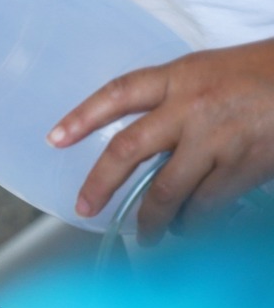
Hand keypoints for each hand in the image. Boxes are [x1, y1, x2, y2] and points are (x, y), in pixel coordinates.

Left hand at [48, 39, 273, 244]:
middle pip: (129, 149)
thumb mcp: (209, 72)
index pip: (118, 94)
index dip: (83, 116)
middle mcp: (191, 107)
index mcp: (179, 77)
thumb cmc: (263, 75)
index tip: (54, 138)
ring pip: (168, 191)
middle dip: (102, 184)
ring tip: (148, 235)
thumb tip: (144, 143)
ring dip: (154, 220)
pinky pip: (208, 205)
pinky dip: (196, 222)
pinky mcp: (245, 168)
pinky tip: (191, 229)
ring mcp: (218, 140)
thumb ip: (174, 99)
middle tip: (86, 208)